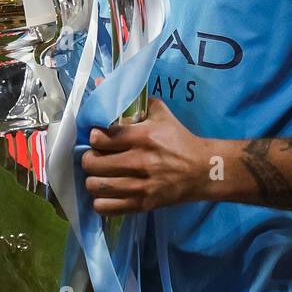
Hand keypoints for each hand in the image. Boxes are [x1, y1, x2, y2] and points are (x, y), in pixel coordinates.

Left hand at [81, 97, 208, 216]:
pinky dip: (101, 201)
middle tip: (94, 157)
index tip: (97, 138)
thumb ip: (135, 101)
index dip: (94, 137)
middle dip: (89, 158)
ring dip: (93, 179)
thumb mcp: (161, 114)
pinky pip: (105, 207)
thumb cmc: (179, 140)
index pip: (101, 138)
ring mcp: (141, 186)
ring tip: (100, 175)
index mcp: (144, 137)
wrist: (203, 170)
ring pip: (95, 186)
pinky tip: (107, 193)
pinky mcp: (142, 205)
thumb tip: (103, 83)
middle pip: (93, 163)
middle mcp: (140, 162)